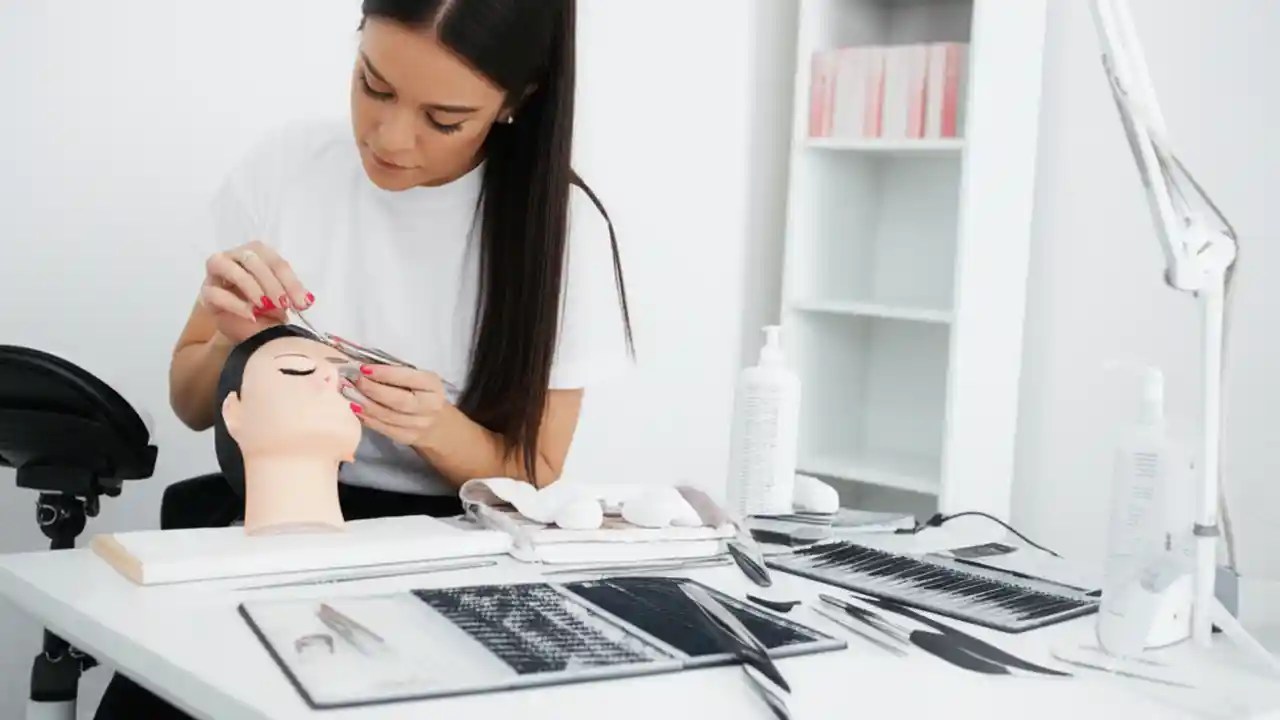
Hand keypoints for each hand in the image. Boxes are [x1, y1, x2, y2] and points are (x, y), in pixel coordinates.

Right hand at [199, 241, 313, 343]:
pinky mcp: (206, 293)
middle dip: (271, 282)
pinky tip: (251, 315)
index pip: (274, 260)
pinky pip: (215, 293)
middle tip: (284, 304)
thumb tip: (306, 300)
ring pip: (228, 268)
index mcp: (256, 252)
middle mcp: (234, 256)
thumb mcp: (283, 298)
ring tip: (266, 306)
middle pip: (251, 259)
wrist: (245, 328)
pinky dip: (235, 304)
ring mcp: (216, 273)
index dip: (290, 281)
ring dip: (251, 287)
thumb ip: (292, 294)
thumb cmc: (265, 307)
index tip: (303, 303)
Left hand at [347, 364, 449, 447]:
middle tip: (352, 381)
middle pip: (397, 400)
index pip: (408, 378)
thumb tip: (364, 367)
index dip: (385, 374)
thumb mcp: (418, 378)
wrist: (437, 423)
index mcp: (432, 385)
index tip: (363, 368)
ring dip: (364, 404)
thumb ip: (396, 373)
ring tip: (348, 394)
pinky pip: (383, 428)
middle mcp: (429, 406)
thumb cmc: (421, 393)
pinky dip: (367, 418)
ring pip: (387, 416)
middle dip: (371, 390)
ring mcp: (419, 425)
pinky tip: (355, 409)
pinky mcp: (407, 437)